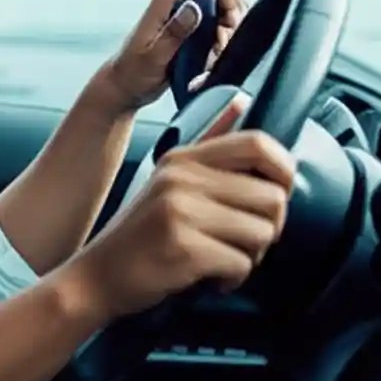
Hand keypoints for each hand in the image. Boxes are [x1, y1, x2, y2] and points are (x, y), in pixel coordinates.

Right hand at [60, 95, 295, 319]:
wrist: (97, 277)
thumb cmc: (140, 234)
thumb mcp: (168, 180)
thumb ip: (208, 144)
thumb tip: (242, 101)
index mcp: (183, 158)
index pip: (258, 144)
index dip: (284, 171)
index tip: (276, 195)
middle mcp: (182, 178)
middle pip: (272, 197)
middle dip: (268, 228)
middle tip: (241, 241)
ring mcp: (181, 211)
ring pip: (263, 233)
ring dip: (251, 256)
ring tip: (222, 258)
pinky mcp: (183, 247)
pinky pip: (242, 264)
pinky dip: (232, 279)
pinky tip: (211, 277)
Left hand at [95, 0, 247, 113]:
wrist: (124, 88)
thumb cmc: (133, 73)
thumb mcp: (154, 56)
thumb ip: (174, 32)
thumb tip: (195, 8)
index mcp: (167, 0)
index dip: (230, 2)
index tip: (228, 29)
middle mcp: (178, 3)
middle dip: (231, 22)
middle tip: (220, 48)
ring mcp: (186, 17)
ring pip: (224, 16)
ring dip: (226, 37)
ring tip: (212, 58)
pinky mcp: (190, 32)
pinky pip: (217, 31)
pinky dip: (220, 45)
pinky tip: (209, 62)